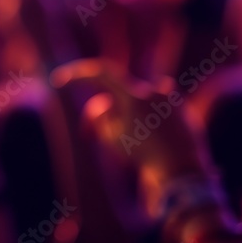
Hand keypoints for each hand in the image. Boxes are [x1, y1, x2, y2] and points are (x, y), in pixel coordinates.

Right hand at [52, 60, 208, 188]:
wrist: (181, 170)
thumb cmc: (144, 154)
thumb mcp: (112, 138)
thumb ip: (100, 116)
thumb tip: (106, 105)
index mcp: (134, 94)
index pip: (101, 72)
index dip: (78, 73)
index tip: (60, 80)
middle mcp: (152, 89)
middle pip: (118, 92)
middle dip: (108, 109)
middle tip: (98, 132)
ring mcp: (169, 97)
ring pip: (137, 102)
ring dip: (131, 117)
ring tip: (139, 142)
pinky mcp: (181, 108)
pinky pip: (157, 109)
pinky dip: (150, 120)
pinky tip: (155, 135)